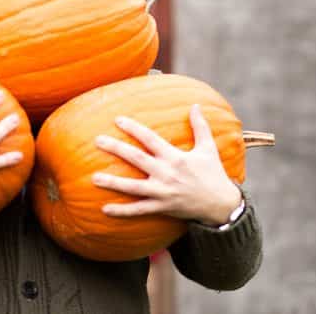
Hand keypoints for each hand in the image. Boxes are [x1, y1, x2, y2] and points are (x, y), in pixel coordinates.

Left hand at [91, 104, 241, 225]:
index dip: (134, 129)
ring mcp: (162, 192)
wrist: (220, 205)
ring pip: (133, 187)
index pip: (150, 139)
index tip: (118, 120)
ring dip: (113, 183)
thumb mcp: (208, 148)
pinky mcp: (162, 207)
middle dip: (116, 149)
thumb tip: (196, 105)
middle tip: (98, 141)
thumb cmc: (213, 174)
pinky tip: (105, 209)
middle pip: (137, 159)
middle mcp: (166, 173)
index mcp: (175, 157)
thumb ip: (200, 126)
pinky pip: (139, 210)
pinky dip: (122, 211)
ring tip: (94, 178)